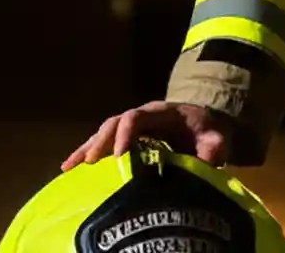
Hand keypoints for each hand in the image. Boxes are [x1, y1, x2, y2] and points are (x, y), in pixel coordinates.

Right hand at [61, 101, 233, 170]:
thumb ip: (212, 149)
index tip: (120, 154)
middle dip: (102, 141)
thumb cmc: (207, 131)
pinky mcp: (125, 139)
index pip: (138, 117)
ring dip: (87, 149)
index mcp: (161, 113)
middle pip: (115, 123)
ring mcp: (131, 127)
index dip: (127, 133)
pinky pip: (102, 144)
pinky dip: (86, 154)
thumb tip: (205, 163)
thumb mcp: (216, 139)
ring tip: (68, 167)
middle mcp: (142, 116)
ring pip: (103, 133)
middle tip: (91, 162)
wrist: (205, 125)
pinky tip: (68, 170)